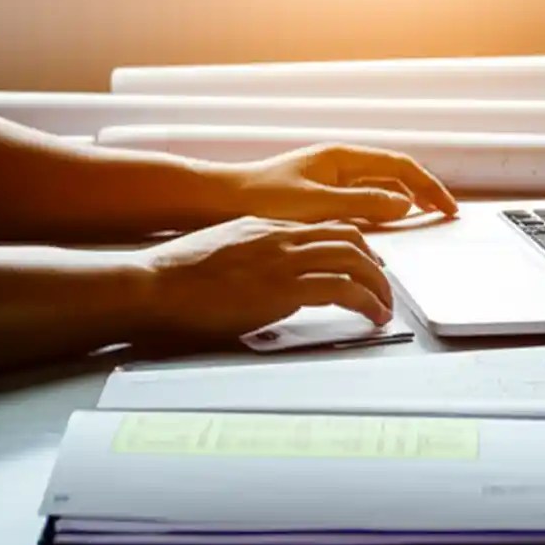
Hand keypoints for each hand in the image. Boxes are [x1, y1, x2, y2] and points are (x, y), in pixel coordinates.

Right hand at [135, 216, 392, 341]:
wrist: (158, 283)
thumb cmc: (178, 275)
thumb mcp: (222, 250)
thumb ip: (251, 256)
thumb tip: (264, 275)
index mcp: (267, 227)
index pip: (326, 228)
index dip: (354, 247)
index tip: (366, 264)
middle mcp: (282, 237)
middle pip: (350, 238)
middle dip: (375, 264)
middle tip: (384, 287)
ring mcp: (285, 260)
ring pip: (354, 260)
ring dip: (379, 286)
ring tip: (386, 307)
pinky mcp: (285, 288)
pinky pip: (343, 289)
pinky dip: (368, 303)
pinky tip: (374, 317)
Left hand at [228, 144, 458, 223]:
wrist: (219, 201)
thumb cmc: (261, 198)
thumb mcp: (317, 204)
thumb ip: (363, 204)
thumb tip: (404, 204)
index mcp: (342, 158)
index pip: (400, 167)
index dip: (429, 186)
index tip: (448, 207)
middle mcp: (339, 164)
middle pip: (394, 175)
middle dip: (423, 192)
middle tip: (446, 214)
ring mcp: (330, 179)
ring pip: (379, 188)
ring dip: (405, 201)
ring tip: (426, 220)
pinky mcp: (320, 197)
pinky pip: (362, 201)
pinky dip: (382, 211)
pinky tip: (387, 227)